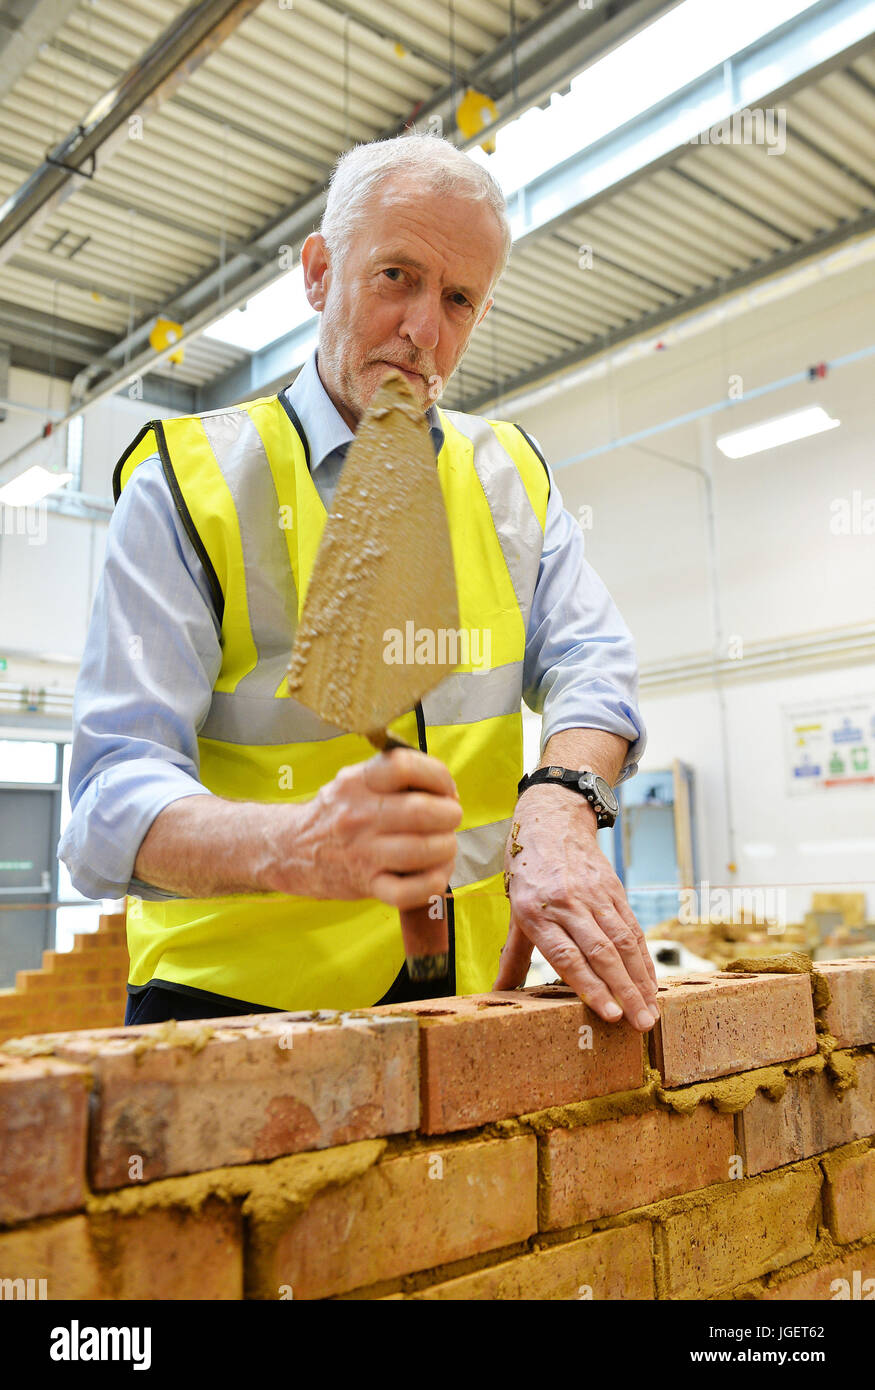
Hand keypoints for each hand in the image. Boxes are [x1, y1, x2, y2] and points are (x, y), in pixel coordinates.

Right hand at [267, 747, 461, 908]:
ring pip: (422, 850)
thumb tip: (446, 789)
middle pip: (422, 811)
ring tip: (445, 847)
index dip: (439, 776)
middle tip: (449, 819)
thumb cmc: (336, 814)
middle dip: (449, 815)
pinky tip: (435, 874)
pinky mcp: (365, 884)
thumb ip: (393, 778)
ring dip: (446, 848)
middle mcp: (359, 815)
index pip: (406, 766)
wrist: (290, 850)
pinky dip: (432, 883)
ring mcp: (362, 852)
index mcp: (359, 782)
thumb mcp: (354, 782)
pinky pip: (408, 891)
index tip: (446, 789)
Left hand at [494, 784, 658, 1031]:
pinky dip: (644, 958)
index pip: (566, 955)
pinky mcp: (613, 890)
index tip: (608, 1014)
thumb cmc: (527, 870)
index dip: (589, 985)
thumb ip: (513, 956)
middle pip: (600, 952)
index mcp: (535, 912)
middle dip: (623, 992)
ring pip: (622, 942)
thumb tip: (499, 992)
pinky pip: (632, 927)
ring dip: (639, 980)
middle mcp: (566, 903)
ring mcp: (593, 895)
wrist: (551, 820)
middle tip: (639, 1025)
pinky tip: (651, 982)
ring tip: (650, 1011)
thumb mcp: (514, 910)